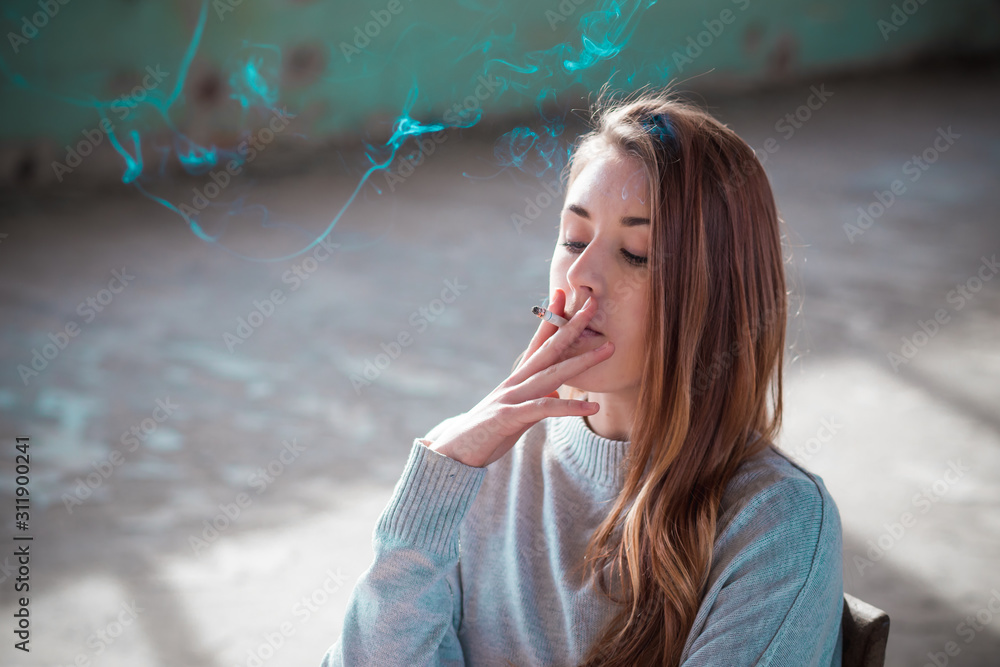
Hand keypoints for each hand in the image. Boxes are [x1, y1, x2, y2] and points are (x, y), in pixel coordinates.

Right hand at [425, 289, 613, 466]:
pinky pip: (544, 410)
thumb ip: (536, 402)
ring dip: (582, 360)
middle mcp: (515, 383)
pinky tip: (592, 406)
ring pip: (552, 373)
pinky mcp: (509, 417)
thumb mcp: (515, 416)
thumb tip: (554, 395)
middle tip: (593, 303)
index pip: (538, 343)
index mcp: (517, 380)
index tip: (564, 294)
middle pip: (549, 349)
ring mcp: (511, 397)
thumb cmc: (486, 435)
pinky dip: (569, 407)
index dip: (552, 319)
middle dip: (572, 325)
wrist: (453, 454)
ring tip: (608, 348)